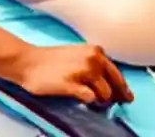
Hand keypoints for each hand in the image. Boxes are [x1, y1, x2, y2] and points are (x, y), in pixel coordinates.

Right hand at [14, 44, 133, 105]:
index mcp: (96, 51)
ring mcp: (83, 71)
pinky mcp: (71, 84)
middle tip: (114, 103)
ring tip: (92, 100)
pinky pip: (90, 98)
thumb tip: (112, 85)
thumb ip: (96, 65)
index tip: (127, 97)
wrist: (28, 62)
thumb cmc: (52, 60)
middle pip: (115, 85)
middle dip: (116, 96)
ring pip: (105, 94)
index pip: (117, 73)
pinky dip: (90, 101)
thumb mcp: (79, 54)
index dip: (123, 87)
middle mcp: (93, 59)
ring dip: (101, 100)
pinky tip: (84, 99)